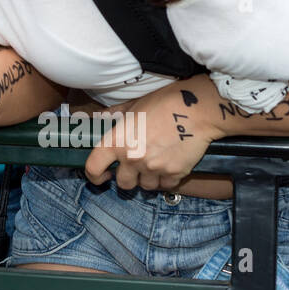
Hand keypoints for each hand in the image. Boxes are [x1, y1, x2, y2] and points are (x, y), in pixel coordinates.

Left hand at [83, 82, 221, 190]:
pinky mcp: (174, 174)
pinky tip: (168, 165)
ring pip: (145, 186)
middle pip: (123, 183)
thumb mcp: (132, 106)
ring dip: (147, 178)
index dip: (94, 175)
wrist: (195, 110)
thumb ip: (114, 115)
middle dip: (127, 177)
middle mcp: (132, 158)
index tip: (101, 176)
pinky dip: (165, 179)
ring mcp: (153, 168)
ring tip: (154, 162)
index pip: (93, 167)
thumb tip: (100, 117)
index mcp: (117, 141)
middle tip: (135, 166)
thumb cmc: (162, 103)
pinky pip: (164, 186)